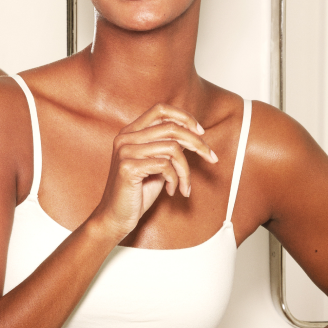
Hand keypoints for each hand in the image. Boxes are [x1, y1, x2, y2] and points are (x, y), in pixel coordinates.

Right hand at [91, 103, 217, 240]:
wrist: (115, 217)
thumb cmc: (138, 192)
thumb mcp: (157, 165)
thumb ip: (168, 147)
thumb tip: (192, 133)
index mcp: (130, 132)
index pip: (160, 109)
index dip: (184, 117)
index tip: (201, 132)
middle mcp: (125, 138)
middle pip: (172, 128)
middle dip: (197, 143)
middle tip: (211, 158)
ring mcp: (125, 151)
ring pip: (172, 148)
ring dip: (186, 170)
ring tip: (185, 185)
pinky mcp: (128, 167)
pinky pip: (165, 166)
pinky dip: (175, 180)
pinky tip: (171, 191)